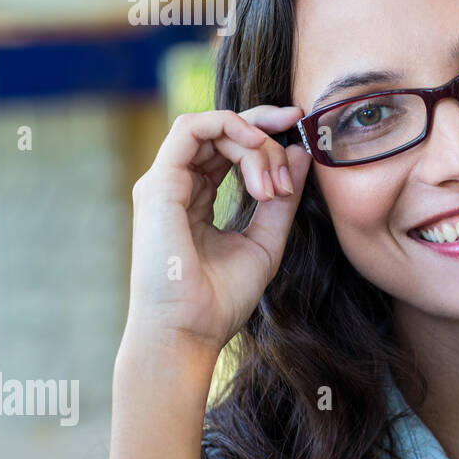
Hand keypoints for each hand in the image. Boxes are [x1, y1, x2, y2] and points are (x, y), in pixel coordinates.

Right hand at [124, 105, 311, 360]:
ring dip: (254, 143)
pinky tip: (256, 147)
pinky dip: (229, 126)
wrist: (189, 332)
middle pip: (221, 132)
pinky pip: (191, 129)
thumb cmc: (221, 299)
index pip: (228, 147)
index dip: (265, 133)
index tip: (300, 129)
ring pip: (211, 129)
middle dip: (265, 132)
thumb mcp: (266, 241)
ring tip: (273, 186)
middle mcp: (177, 186)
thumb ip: (282, 200)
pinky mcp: (159, 186)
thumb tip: (300, 153)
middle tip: (294, 160)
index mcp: (195, 198)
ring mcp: (164, 184)